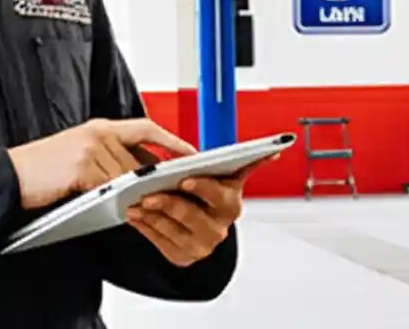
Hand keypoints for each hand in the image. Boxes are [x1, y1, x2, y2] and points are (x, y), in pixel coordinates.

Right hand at [7, 118, 195, 209]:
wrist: (9, 176)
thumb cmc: (44, 171)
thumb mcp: (81, 157)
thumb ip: (110, 161)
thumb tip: (141, 178)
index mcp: (100, 127)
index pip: (146, 128)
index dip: (170, 140)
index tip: (191, 152)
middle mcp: (98, 133)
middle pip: (140, 158)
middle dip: (157, 178)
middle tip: (174, 191)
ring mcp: (90, 148)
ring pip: (127, 175)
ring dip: (139, 193)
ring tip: (151, 206)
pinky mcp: (82, 167)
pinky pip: (111, 186)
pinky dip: (119, 199)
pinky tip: (125, 210)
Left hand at [125, 155, 277, 266]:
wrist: (201, 228)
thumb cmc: (210, 196)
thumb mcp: (227, 179)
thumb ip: (245, 164)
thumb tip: (274, 152)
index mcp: (231, 204)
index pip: (219, 195)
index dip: (203, 188)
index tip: (185, 180)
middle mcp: (219, 228)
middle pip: (191, 215)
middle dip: (169, 203)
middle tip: (149, 193)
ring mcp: (200, 245)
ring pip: (171, 229)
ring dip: (151, 214)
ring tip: (135, 201)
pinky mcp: (182, 256)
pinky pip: (158, 241)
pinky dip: (144, 227)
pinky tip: (134, 214)